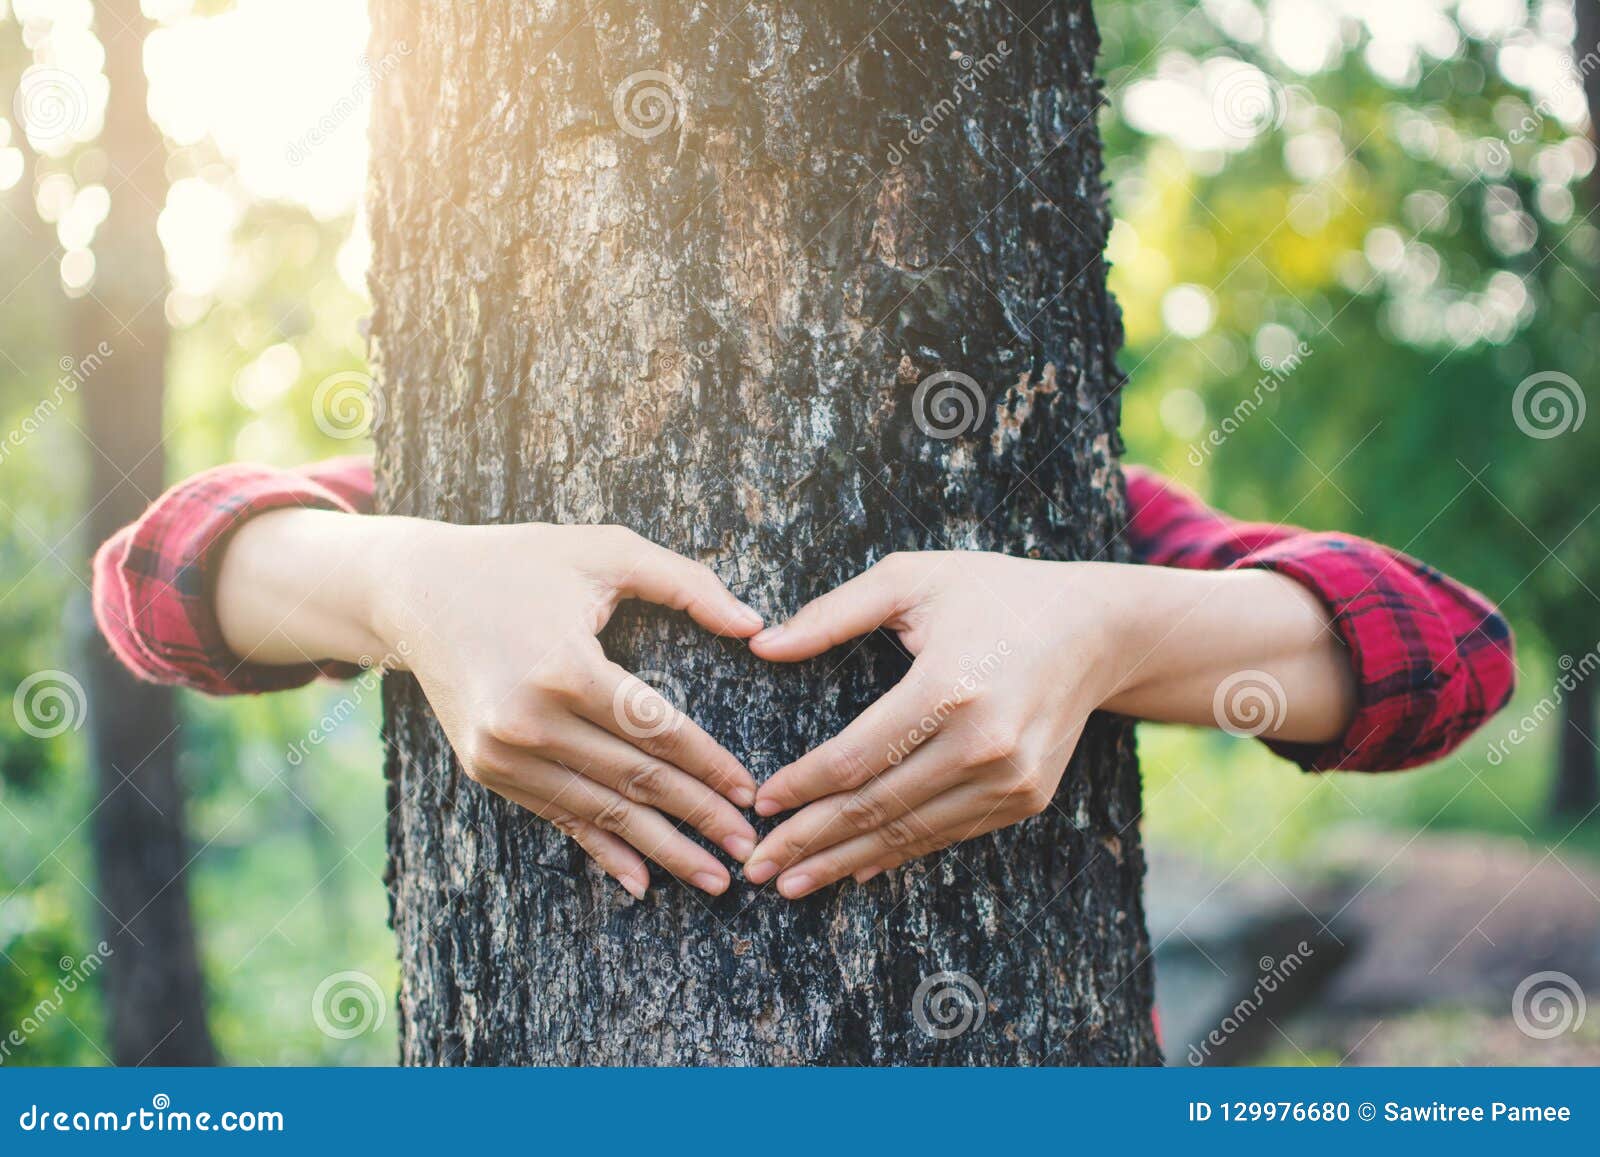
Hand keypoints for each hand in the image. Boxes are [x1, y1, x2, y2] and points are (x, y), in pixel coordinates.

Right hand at [366, 519, 763, 898]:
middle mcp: (530, 720)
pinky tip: (642, 883)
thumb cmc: (520, 562)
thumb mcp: (605, 550)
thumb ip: (686, 583)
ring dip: (661, 849)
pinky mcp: (487, 769)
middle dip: (698, 818)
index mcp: (566, 667)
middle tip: (748, 850)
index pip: (656, 729)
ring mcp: (503, 752)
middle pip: (635, 779)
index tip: (750, 793)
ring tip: (714, 879)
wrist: (413, 591)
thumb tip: (754, 625)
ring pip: (602, 809)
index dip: (709, 765)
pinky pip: (559, 816)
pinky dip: (603, 850)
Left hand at [740, 551, 1131, 896]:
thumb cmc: (993, 593)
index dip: (801, 787)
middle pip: (877, 806)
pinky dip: (899, 853)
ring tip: (792, 881)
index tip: (758, 804)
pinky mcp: (1027, 798)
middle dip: (810, 841)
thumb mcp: (911, 579)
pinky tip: (856, 866)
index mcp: (948, 688)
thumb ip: (832, 613)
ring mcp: (1011, 779)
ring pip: (911, 832)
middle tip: (757, 867)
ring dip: (846, 860)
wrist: (1094, 629)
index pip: (855, 757)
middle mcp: (984, 744)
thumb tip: (761, 645)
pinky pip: (949, 834)